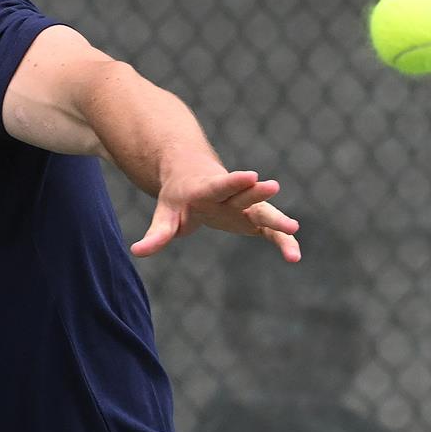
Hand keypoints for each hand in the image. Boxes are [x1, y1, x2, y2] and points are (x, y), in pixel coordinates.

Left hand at [131, 168, 299, 261]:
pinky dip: (282, 241)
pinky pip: (270, 230)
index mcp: (206, 190)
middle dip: (257, 192)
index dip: (234, 181)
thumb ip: (157, 233)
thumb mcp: (164, 213)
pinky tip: (294, 256)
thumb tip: (137, 252)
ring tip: (293, 228)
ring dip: (277, 220)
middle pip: (244, 194)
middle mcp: (230, 196)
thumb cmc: (178, 197)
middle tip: (272, 186)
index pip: (220, 185)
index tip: (250, 175)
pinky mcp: (253, 218)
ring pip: (262, 211)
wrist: (193, 178)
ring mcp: (244, 206)